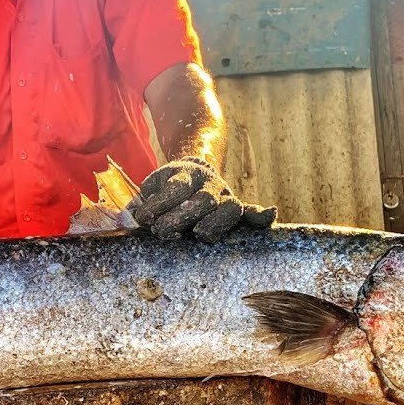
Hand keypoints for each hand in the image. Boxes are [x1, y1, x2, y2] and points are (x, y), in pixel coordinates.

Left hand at [129, 157, 276, 241]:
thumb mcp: (151, 186)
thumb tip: (135, 217)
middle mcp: (208, 184)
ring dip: (215, 223)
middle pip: (203, 200)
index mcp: (184, 174)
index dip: (160, 203)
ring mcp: (225, 196)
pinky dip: (260, 215)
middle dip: (182, 217)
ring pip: (229, 209)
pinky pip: (251, 213)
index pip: (176, 188)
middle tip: (163, 231)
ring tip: (201, 234)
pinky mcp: (236, 210)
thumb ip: (145, 200)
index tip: (144, 217)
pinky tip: (268, 216)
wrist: (192, 169)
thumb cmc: (166, 186)